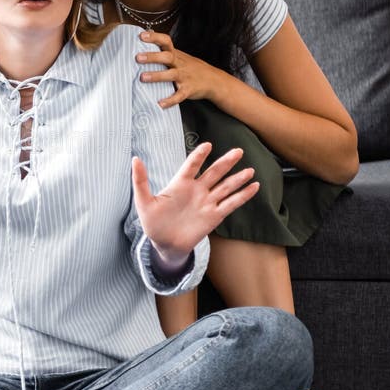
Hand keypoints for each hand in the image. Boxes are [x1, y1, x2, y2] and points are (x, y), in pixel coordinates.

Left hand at [132, 143, 258, 264]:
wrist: (164, 244)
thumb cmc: (153, 222)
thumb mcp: (144, 202)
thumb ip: (141, 181)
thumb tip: (135, 159)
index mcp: (180, 183)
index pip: (192, 166)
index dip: (199, 156)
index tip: (207, 145)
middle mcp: (196, 190)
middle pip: (214, 172)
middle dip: (226, 162)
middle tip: (238, 151)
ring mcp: (207, 202)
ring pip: (225, 187)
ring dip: (238, 179)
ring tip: (251, 170)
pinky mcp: (214, 216)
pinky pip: (231, 204)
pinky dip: (243, 196)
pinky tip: (254, 187)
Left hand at [136, 30, 221, 107]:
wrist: (213, 80)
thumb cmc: (190, 67)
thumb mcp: (180, 56)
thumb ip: (164, 51)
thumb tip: (145, 39)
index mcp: (176, 54)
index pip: (166, 41)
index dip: (154, 38)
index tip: (141, 36)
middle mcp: (180, 64)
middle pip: (167, 57)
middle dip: (152, 57)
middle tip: (138, 57)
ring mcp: (184, 77)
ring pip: (171, 75)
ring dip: (157, 76)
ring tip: (142, 77)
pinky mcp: (188, 90)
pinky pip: (178, 96)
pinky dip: (170, 100)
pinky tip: (160, 104)